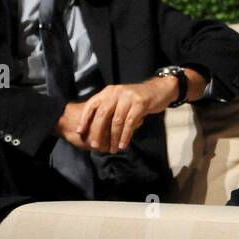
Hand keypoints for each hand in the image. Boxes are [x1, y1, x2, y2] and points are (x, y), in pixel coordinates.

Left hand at [58, 77, 173, 153]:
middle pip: (102, 114)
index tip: (80, 132)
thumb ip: (109, 110)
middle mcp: (116, 92)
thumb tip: (95, 129)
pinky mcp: (140, 103)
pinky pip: (130, 123)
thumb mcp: (119, 100)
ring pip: (117, 121)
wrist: (158, 90)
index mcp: (108, 91)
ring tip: (113, 149)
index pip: (92, 105)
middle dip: (97, 132)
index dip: (84, 119)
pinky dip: (126, 136)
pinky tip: (123, 144)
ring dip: (114, 138)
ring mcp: (128, 97)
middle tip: (95, 146)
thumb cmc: (136, 99)